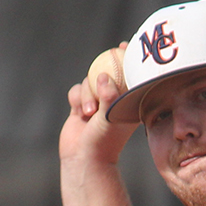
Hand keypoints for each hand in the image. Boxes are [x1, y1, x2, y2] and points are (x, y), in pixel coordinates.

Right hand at [59, 48, 138, 169]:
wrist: (84, 159)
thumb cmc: (103, 141)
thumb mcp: (110, 117)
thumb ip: (109, 96)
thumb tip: (104, 76)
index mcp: (127, 103)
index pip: (130, 76)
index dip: (128, 59)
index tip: (125, 46)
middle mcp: (113, 101)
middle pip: (108, 73)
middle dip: (105, 66)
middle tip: (109, 54)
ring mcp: (96, 103)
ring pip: (89, 81)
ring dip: (87, 93)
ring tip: (89, 113)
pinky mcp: (80, 106)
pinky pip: (76, 90)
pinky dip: (76, 98)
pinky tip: (79, 113)